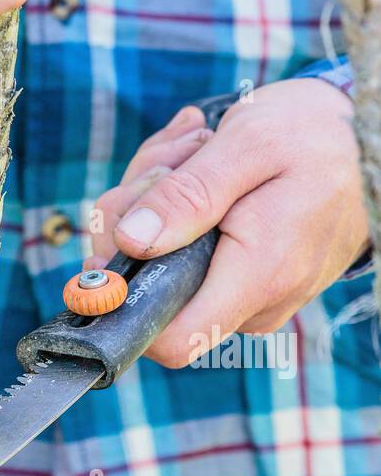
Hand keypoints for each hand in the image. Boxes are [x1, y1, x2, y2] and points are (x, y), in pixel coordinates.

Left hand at [87, 80, 369, 367]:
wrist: (366, 138)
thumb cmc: (313, 135)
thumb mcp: (248, 144)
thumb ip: (188, 196)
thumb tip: (130, 242)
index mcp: (258, 276)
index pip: (168, 341)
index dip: (124, 294)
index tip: (119, 229)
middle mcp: (256, 301)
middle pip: (151, 289)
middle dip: (138, 214)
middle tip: (174, 157)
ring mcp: (252, 294)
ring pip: (162, 263)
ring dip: (158, 199)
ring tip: (197, 148)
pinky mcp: (246, 277)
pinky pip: (185, 252)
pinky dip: (178, 204)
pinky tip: (203, 163)